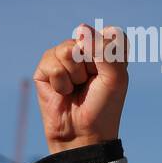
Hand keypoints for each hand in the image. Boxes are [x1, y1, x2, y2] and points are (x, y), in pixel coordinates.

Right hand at [33, 23, 129, 154]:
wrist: (83, 132)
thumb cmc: (104, 106)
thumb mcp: (116, 78)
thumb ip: (105, 50)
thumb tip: (80, 29)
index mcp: (108, 51)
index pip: (111, 34)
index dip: (111, 55)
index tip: (112, 76)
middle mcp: (86, 51)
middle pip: (87, 39)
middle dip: (91, 66)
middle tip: (91, 84)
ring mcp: (64, 58)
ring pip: (68, 49)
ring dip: (75, 74)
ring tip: (76, 88)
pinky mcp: (45, 68)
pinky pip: (52, 61)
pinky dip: (60, 81)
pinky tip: (63, 92)